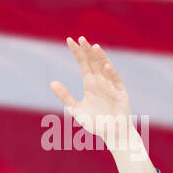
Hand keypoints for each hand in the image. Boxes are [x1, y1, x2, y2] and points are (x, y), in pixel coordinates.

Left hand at [49, 36, 136, 150]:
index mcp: (90, 84)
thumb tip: (52, 82)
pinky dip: (111, 74)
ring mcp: (111, 86)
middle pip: (93, 62)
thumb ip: (65, 96)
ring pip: (105, 68)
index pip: (83, 64)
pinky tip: (105, 66)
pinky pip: (116, 81)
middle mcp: (101, 81)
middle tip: (80, 39)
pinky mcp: (121, 93)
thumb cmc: (95, 122)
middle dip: (87, 51)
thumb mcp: (75, 109)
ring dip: (100, 58)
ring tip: (93, 47)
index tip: (69, 40)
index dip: (77, 52)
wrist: (111, 134)